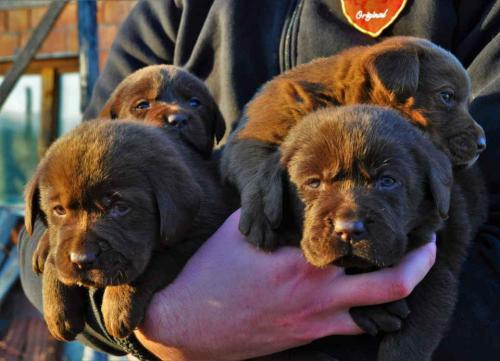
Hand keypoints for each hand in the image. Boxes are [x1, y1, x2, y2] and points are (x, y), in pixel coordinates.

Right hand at [135, 209, 435, 360]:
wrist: (189, 322)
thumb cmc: (209, 272)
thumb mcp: (238, 230)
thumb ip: (270, 210)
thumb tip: (291, 192)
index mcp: (299, 261)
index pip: (358, 243)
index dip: (386, 230)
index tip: (398, 213)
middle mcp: (316, 294)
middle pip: (390, 285)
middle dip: (419, 263)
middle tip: (428, 244)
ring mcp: (314, 321)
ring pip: (380, 314)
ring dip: (399, 292)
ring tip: (404, 270)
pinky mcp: (307, 337)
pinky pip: (354, 329)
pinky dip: (370, 315)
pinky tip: (369, 300)